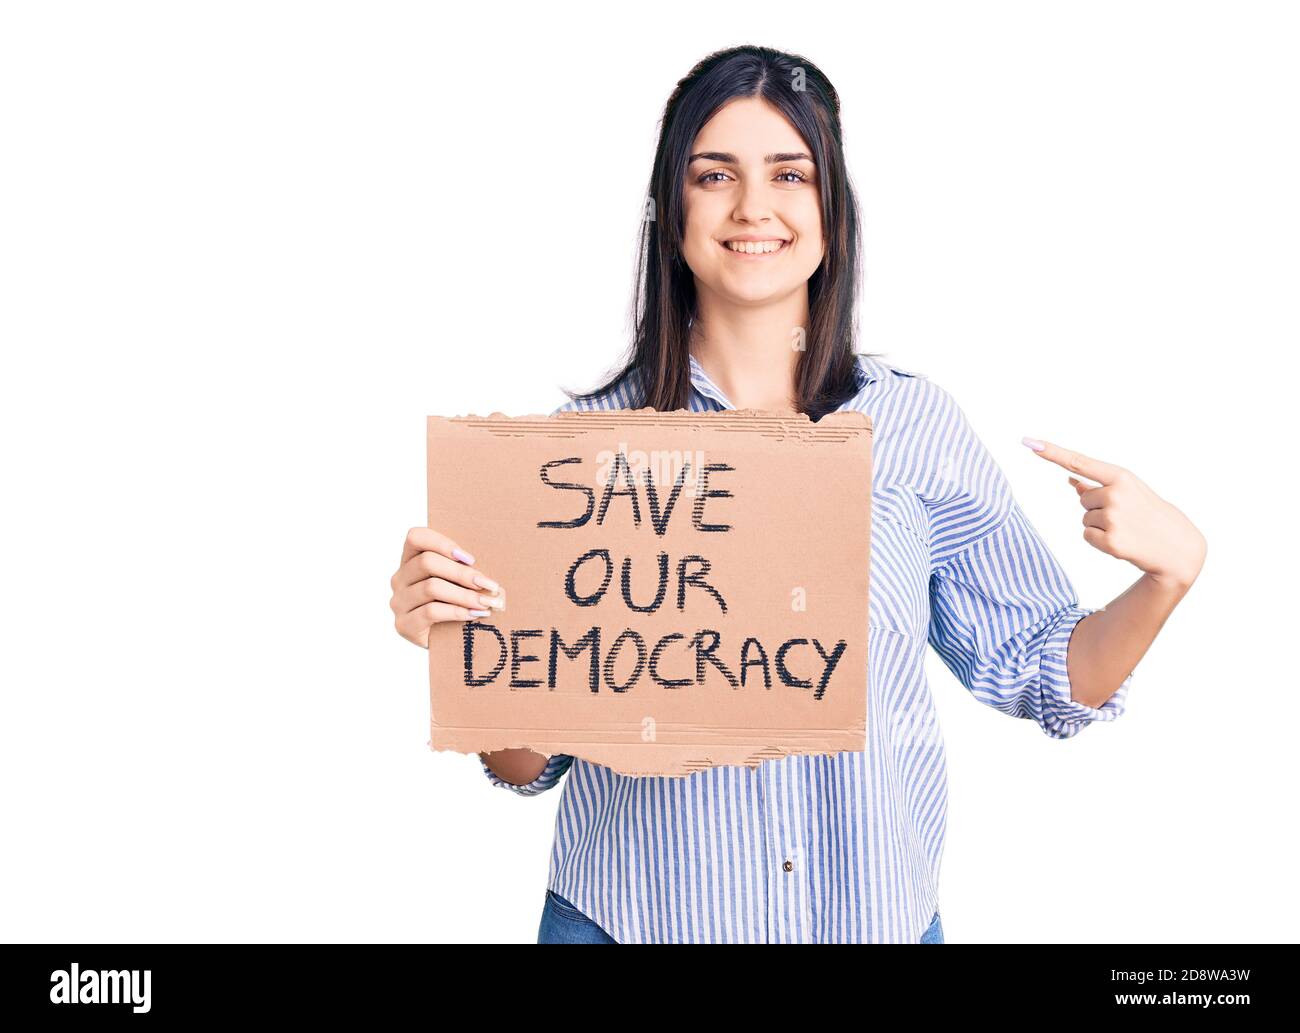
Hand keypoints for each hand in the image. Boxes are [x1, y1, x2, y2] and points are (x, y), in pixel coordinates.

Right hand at [389, 527, 505, 647]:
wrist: (446, 643)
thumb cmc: (456, 604)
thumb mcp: (459, 583)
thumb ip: (465, 571)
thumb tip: (489, 578)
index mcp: (410, 560)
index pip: (416, 537)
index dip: (442, 543)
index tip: (471, 559)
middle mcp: (400, 579)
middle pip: (427, 562)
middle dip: (462, 573)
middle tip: (489, 585)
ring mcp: (399, 602)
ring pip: (431, 587)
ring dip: (465, 595)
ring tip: (487, 602)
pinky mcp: (404, 625)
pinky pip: (431, 611)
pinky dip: (457, 611)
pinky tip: (474, 615)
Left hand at [1022, 437, 1206, 589]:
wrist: (1177, 547)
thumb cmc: (1150, 515)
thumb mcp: (1130, 492)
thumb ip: (1099, 486)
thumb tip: (1070, 481)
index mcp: (1121, 477)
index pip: (1079, 462)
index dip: (1051, 453)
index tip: (1029, 442)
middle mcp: (1115, 493)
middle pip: (1083, 499)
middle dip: (1098, 508)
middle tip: (1125, 516)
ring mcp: (1112, 517)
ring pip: (1084, 519)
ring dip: (1100, 525)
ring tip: (1126, 528)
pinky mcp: (1109, 540)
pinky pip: (1086, 536)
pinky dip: (1099, 541)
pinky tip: (1122, 541)